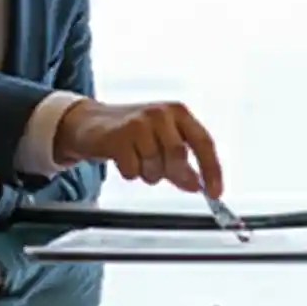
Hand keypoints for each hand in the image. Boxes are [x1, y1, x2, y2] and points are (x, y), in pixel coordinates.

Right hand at [54, 100, 222, 197]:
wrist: (91, 122)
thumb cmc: (132, 131)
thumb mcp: (162, 141)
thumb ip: (182, 163)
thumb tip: (199, 185)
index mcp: (178, 112)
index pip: (204, 142)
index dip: (212, 170)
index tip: (215, 193)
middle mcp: (161, 113)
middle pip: (178, 156)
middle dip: (174, 174)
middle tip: (162, 174)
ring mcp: (139, 122)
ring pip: (155, 165)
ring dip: (148, 173)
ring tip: (138, 159)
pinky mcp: (118, 135)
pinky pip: (133, 170)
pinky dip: (130, 172)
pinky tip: (123, 158)